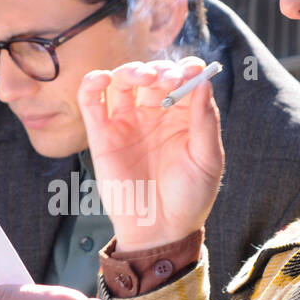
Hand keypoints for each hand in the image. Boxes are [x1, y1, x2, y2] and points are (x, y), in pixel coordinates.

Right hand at [77, 57, 223, 250]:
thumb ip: (206, 121)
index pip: (182, 78)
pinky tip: (102, 79)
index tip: (192, 69)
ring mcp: (126, 122)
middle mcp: (154, 114)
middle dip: (160, 70)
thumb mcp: (208, 160)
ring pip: (121, 81)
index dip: (186, 68)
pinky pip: (92, 102)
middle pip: (152, 75)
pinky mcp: (101, 135)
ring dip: (131, 71)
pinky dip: (92, 84)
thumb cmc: (189, 198)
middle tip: (169, 79)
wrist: (161, 231)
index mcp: (182, 116)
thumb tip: (204, 81)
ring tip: (144, 78)